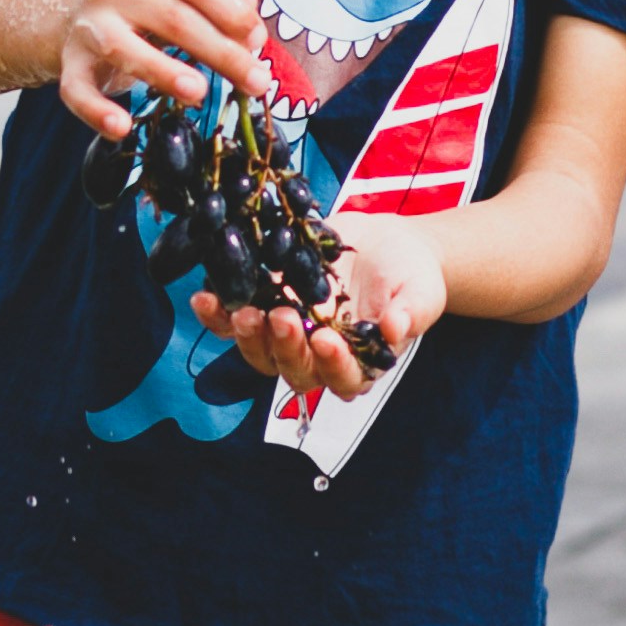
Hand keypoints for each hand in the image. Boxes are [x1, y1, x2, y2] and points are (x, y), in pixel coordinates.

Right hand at [58, 0, 269, 140]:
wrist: (76, 13)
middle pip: (172, 18)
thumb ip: (219, 2)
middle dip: (220, 51)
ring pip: (125, 49)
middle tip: (255, 81)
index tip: (257, 39)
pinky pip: (79, 91)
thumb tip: (254, 29)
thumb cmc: (145, 4)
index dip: (230, 10)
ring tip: (199, 92)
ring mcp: (90, 26)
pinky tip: (121, 128)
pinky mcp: (71, 64)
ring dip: (164, 72)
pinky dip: (97, 112)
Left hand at [198, 213, 450, 402]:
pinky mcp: (266, 308)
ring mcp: (289, 337)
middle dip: (286, 347)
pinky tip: (204, 298)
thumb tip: (395, 328)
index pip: (346, 379)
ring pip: (261, 353)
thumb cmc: (410, 276)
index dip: (334, 365)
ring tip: (243, 311)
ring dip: (247, 336)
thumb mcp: (421, 292)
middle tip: (282, 316)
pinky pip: (234, 321)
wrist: (388, 246)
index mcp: (361, 364)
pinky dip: (217, 314)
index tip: (327, 338)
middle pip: (295, 371)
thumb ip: (411, 312)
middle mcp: (319, 360)